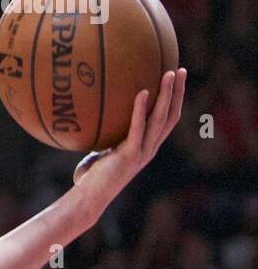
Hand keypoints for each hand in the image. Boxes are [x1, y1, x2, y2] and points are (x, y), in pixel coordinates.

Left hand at [72, 68, 186, 204]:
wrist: (88, 199)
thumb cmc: (90, 177)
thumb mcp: (99, 150)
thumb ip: (102, 134)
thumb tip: (88, 112)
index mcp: (146, 146)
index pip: (166, 119)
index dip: (173, 100)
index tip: (175, 79)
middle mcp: (149, 148)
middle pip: (171, 115)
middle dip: (177, 92)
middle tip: (180, 69)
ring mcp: (142, 152)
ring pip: (161, 119)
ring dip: (166, 95)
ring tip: (168, 74)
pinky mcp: (129, 155)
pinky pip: (137, 129)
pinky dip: (141, 110)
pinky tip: (142, 92)